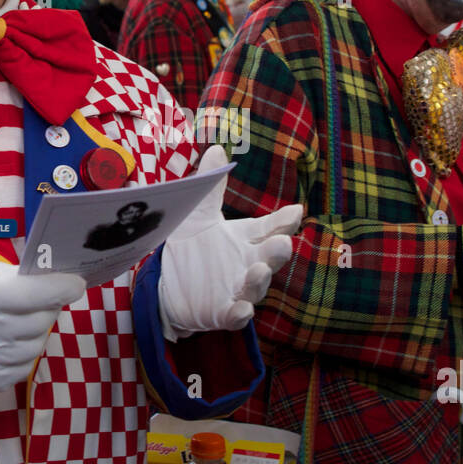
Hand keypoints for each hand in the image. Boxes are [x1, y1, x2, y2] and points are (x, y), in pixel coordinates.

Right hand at [0, 262, 85, 395]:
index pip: (32, 293)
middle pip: (41, 320)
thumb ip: (7, 276)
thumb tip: (45, 279)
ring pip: (36, 346)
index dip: (59, 287)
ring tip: (20, 320)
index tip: (75, 282)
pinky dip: (24, 354)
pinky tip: (10, 341)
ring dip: (37, 331)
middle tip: (40, 298)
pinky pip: (22, 368)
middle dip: (48, 306)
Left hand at [159, 146, 302, 335]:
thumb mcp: (197, 216)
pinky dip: (240, 312)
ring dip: (260, 280)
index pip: (270, 227)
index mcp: (245, 238)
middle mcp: (248, 263)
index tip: (296, 212)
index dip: (283, 221)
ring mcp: (238, 289)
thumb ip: (210, 186)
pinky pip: (236, 314)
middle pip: (269, 257)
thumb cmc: (191, 250)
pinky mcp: (223, 312)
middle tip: (283, 243)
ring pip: (257, 286)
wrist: (166, 285)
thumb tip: (218, 150)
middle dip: (278, 252)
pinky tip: (242, 308)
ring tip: (259, 270)